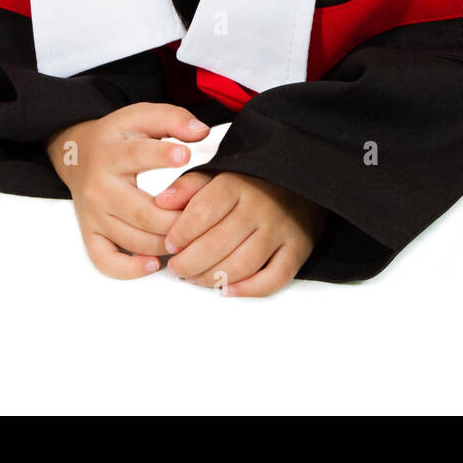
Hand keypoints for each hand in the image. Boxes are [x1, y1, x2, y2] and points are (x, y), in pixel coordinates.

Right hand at [45, 103, 209, 279]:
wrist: (77, 155)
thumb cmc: (117, 137)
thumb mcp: (141, 117)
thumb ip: (171, 118)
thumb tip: (201, 132)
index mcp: (111, 153)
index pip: (137, 155)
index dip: (162, 155)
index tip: (185, 155)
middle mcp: (99, 187)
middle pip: (142, 211)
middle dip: (177, 218)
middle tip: (202, 218)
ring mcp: (93, 215)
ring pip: (132, 239)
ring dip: (165, 243)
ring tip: (191, 239)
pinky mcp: (90, 235)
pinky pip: (106, 261)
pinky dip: (130, 269)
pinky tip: (155, 263)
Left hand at [155, 171, 327, 296]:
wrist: (301, 175)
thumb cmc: (252, 180)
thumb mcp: (219, 172)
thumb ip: (189, 186)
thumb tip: (161, 201)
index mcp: (238, 183)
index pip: (203, 212)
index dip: (181, 234)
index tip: (170, 244)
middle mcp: (261, 206)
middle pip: (218, 244)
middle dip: (189, 262)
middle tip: (176, 269)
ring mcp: (282, 229)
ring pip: (242, 265)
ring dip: (212, 278)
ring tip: (195, 278)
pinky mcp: (299, 248)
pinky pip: (274, 278)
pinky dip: (249, 289)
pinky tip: (228, 290)